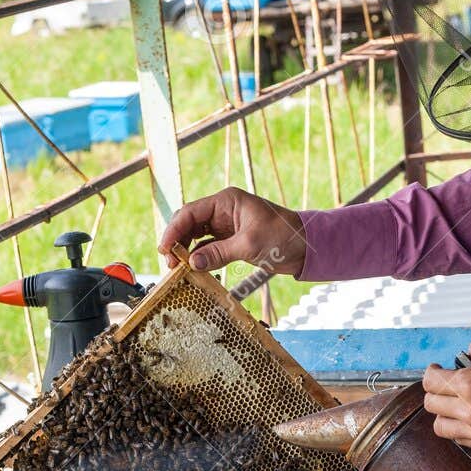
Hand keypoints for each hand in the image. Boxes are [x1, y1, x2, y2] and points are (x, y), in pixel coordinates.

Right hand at [158, 187, 306, 275]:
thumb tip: (193, 263)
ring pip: (197, 237)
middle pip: (190, 224)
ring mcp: (226, 226)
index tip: (164, 249)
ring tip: (179, 269)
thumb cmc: (283, 236)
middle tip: (170, 264)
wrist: (306, 247)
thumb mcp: (250, 245)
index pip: (191, 212)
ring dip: (187, 251)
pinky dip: (201, 258)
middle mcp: (223, 211)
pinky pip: (209, 248)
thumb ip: (219, 254)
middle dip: (177, 242)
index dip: (173, 230)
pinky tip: (195, 269)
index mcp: (226, 201)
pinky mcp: (232, 241)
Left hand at [422, 342, 470, 452]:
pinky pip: (463, 440)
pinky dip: (462, 429)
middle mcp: (470, 412)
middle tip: (445, 386)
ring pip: (442, 428)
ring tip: (456, 404)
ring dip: (445, 415)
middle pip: (431, 406)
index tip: (435, 371)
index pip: (431, 382)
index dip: (430, 373)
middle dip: (435, 393)